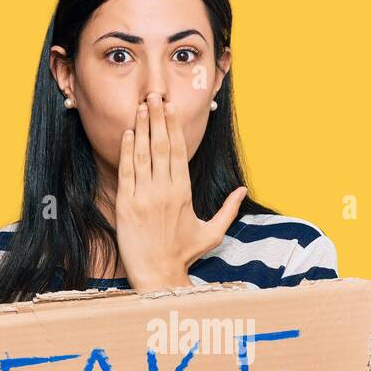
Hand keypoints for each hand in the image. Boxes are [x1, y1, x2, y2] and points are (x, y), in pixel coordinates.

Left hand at [115, 92, 246, 290]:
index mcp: (184, 192)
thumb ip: (228, 210)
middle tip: (154, 95)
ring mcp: (144, 196)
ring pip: (142, 154)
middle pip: (161, 145)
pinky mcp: (127, 204)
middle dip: (157, 117)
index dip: (173, 126)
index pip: (179, 151)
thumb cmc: (184, 255)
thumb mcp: (212, 233)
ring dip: (141, 127)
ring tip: (140, 107)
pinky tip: (128, 133)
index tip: (170, 107)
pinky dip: (127, 151)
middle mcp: (165, 190)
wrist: (158, 274)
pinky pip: (127, 171)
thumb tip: (243, 191)